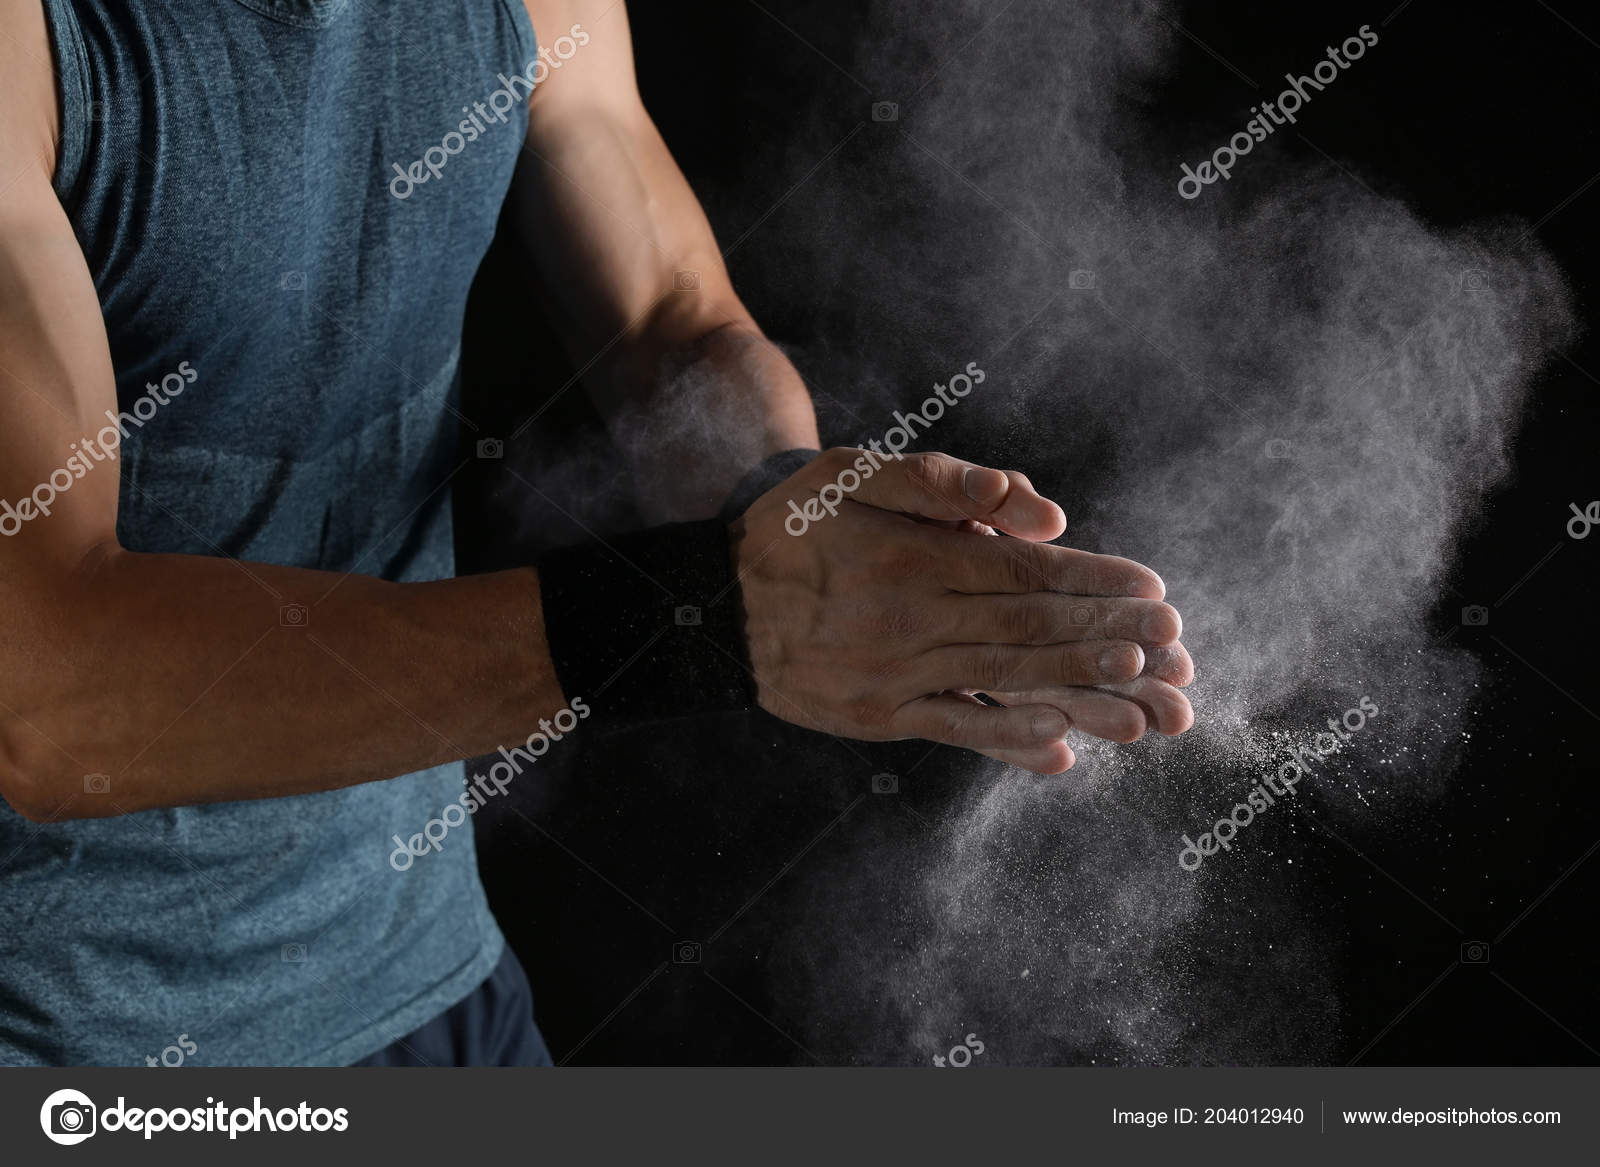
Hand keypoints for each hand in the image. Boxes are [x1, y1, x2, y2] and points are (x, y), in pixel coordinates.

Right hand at [730, 449, 1187, 772]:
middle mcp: (914, 621)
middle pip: (1031, 631)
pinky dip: (1011, 740)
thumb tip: (1037, 508)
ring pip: (1007, 683)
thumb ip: (943, 484)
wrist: (712, 604)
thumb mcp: (853, 473)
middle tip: (1175, 649)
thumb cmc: (792, 523)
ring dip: (1083, 694)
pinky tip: (1062, 750)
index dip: (1094, 585)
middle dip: (1109, 639)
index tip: (1156, 594)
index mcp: (916, 557)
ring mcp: (898, 677)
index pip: (1025, 572)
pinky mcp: (882, 716)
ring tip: (1147, 703)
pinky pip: (957, 729)